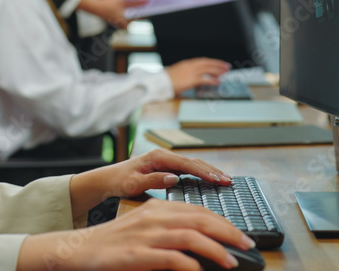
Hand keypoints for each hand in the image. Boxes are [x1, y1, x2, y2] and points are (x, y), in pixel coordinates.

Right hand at [17, 198, 253, 270]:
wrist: (79, 250)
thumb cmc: (114, 242)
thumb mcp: (143, 228)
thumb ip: (169, 230)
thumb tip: (201, 241)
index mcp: (156, 209)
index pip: (198, 210)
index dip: (224, 222)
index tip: (242, 236)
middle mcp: (153, 218)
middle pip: (199, 219)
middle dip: (228, 233)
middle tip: (246, 246)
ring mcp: (144, 235)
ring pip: (189, 236)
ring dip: (215, 250)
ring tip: (231, 262)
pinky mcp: (135, 254)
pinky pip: (169, 258)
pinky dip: (188, 264)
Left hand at [68, 149, 231, 215]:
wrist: (109, 179)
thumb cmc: (120, 181)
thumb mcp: (133, 184)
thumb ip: (153, 181)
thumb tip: (174, 178)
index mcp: (158, 157)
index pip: (186, 164)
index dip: (203, 172)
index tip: (217, 179)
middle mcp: (164, 155)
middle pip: (194, 161)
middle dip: (212, 170)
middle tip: (228, 181)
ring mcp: (167, 160)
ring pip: (193, 164)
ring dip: (210, 171)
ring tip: (226, 180)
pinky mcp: (167, 166)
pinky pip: (189, 169)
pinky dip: (202, 173)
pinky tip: (212, 179)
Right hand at [79, 0, 145, 28]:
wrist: (94, 7)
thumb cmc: (107, 4)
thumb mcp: (123, 1)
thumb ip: (136, 1)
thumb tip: (148, 0)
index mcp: (126, 22)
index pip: (142, 15)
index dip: (149, 8)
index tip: (157, 2)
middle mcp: (126, 25)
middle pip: (139, 15)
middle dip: (144, 7)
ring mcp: (123, 23)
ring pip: (135, 14)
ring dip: (139, 7)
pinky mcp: (121, 20)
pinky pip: (130, 13)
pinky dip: (133, 8)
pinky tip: (136, 1)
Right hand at [166, 58, 230, 94]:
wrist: (159, 82)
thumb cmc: (166, 80)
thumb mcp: (177, 73)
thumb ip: (186, 73)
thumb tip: (194, 77)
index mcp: (186, 63)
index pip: (202, 61)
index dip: (212, 62)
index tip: (218, 63)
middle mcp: (189, 66)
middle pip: (207, 63)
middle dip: (218, 64)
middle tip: (226, 66)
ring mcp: (190, 72)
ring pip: (207, 69)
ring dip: (217, 71)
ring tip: (225, 73)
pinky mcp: (190, 80)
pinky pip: (204, 79)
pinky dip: (212, 80)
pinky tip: (217, 81)